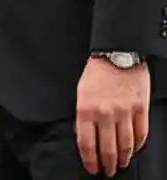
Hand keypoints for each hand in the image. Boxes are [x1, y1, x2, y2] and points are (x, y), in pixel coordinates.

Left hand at [75, 56, 149, 175]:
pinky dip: (138, 144)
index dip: (89, 160)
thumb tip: (86, 136)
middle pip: (107, 148)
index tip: (92, 168)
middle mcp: (105, 114)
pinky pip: (141, 133)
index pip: (86, 144)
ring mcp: (125, 112)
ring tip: (122, 164)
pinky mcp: (141, 109)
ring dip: (124, 158)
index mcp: (86, 110)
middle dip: (107, 163)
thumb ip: (84, 115)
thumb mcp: (81, 93)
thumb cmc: (97, 72)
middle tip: (108, 170)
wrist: (118, 54)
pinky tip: (135, 149)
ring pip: (125, 144)